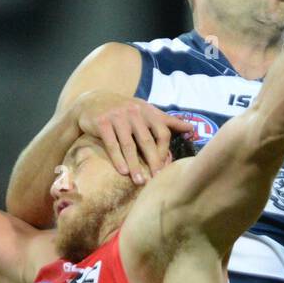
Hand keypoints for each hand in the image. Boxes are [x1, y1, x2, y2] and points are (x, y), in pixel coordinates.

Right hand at [71, 90, 196, 184]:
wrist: (92, 101)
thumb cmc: (125, 110)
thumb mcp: (146, 111)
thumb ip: (167, 121)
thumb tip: (191, 129)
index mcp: (148, 111)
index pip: (162, 133)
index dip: (165, 151)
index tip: (165, 168)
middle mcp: (134, 112)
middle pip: (147, 141)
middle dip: (153, 161)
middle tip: (157, 178)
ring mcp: (118, 117)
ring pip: (129, 145)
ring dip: (134, 165)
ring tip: (140, 181)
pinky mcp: (102, 122)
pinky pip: (112, 144)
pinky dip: (118, 159)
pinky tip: (123, 172)